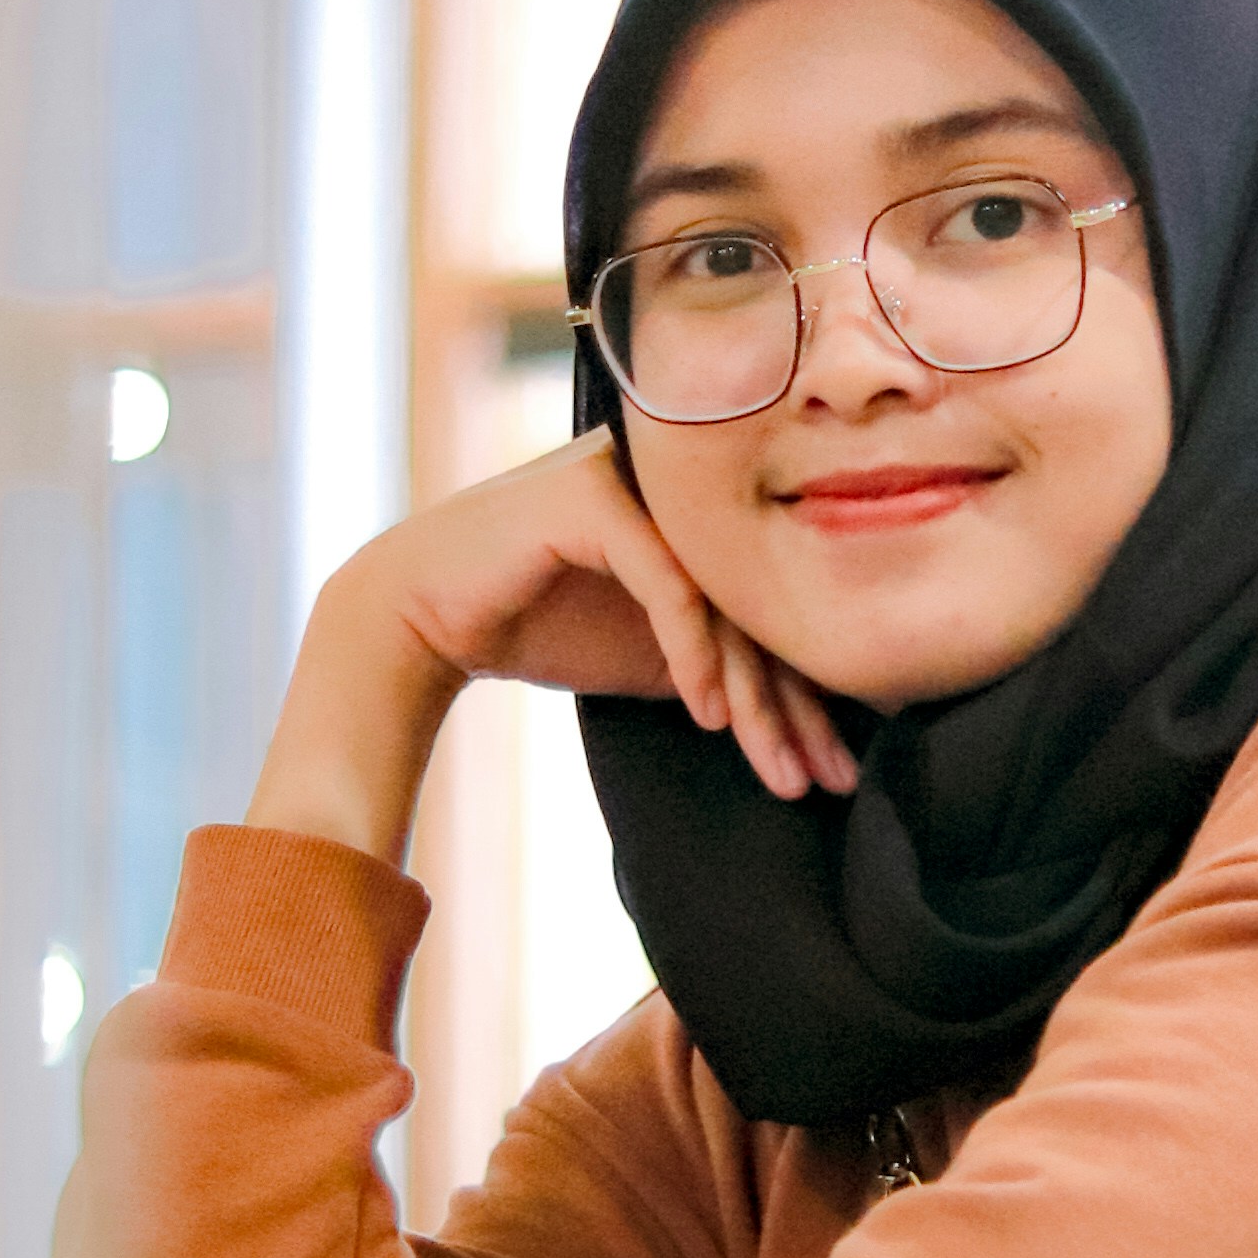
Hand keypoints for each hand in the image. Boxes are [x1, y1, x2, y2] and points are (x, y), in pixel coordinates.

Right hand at [249, 435, 861, 859]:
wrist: (424, 611)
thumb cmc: (543, 625)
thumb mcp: (655, 652)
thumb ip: (724, 659)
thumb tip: (817, 717)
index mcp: (703, 508)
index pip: (772, 605)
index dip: (808, 693)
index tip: (833, 769)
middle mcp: (680, 482)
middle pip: (760, 602)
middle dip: (797, 706)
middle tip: (829, 780)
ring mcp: (639, 477)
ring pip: (724, 598)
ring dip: (756, 697)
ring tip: (777, 769)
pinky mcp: (597, 494)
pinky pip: (671, 584)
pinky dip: (695, 655)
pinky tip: (711, 717)